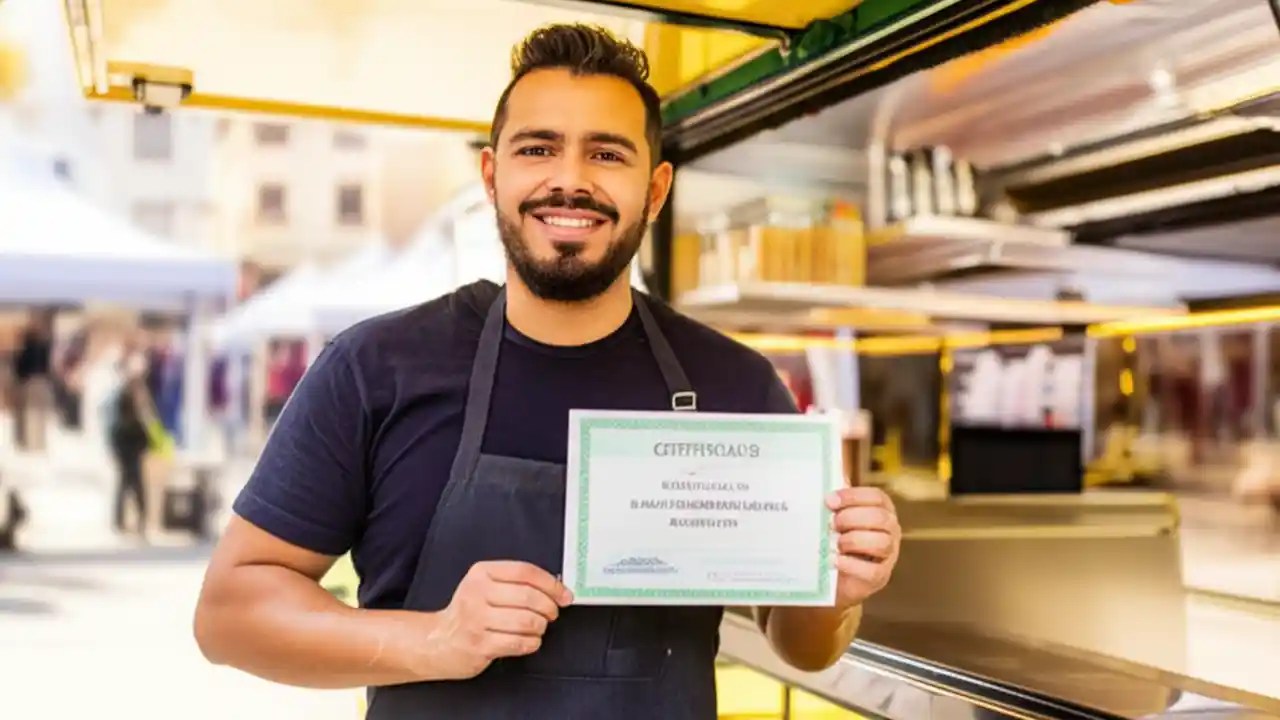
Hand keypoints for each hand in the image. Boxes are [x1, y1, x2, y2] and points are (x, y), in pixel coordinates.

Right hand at [429, 561, 571, 679]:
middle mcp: (476, 593)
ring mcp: (476, 620)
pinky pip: (519, 643)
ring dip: (540, 627)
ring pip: (527, 622)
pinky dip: (532, 643)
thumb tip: (557, 588)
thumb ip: (516, 583)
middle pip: (529, 597)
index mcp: (481, 573)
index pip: (525, 572)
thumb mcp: (485, 585)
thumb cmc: (470, 612)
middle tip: (552, 613)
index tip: (564, 595)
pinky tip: (529, 641)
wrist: (438, 641)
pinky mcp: (479, 645)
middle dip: (549, 608)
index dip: (551, 584)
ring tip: (538, 628)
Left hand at [826, 487, 899, 610]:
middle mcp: (890, 530)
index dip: (853, 497)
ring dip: (854, 540)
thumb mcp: (839, 517)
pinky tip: (836, 560)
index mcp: (882, 510)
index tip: (830, 501)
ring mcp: (889, 554)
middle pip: (880, 518)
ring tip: (835, 543)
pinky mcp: (880, 576)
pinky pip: (872, 571)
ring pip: (882, 543)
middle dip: (852, 518)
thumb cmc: (839, 540)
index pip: (876, 497)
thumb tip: (833, 473)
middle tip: (831, 523)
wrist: (837, 577)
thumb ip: (839, 500)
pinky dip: (851, 565)